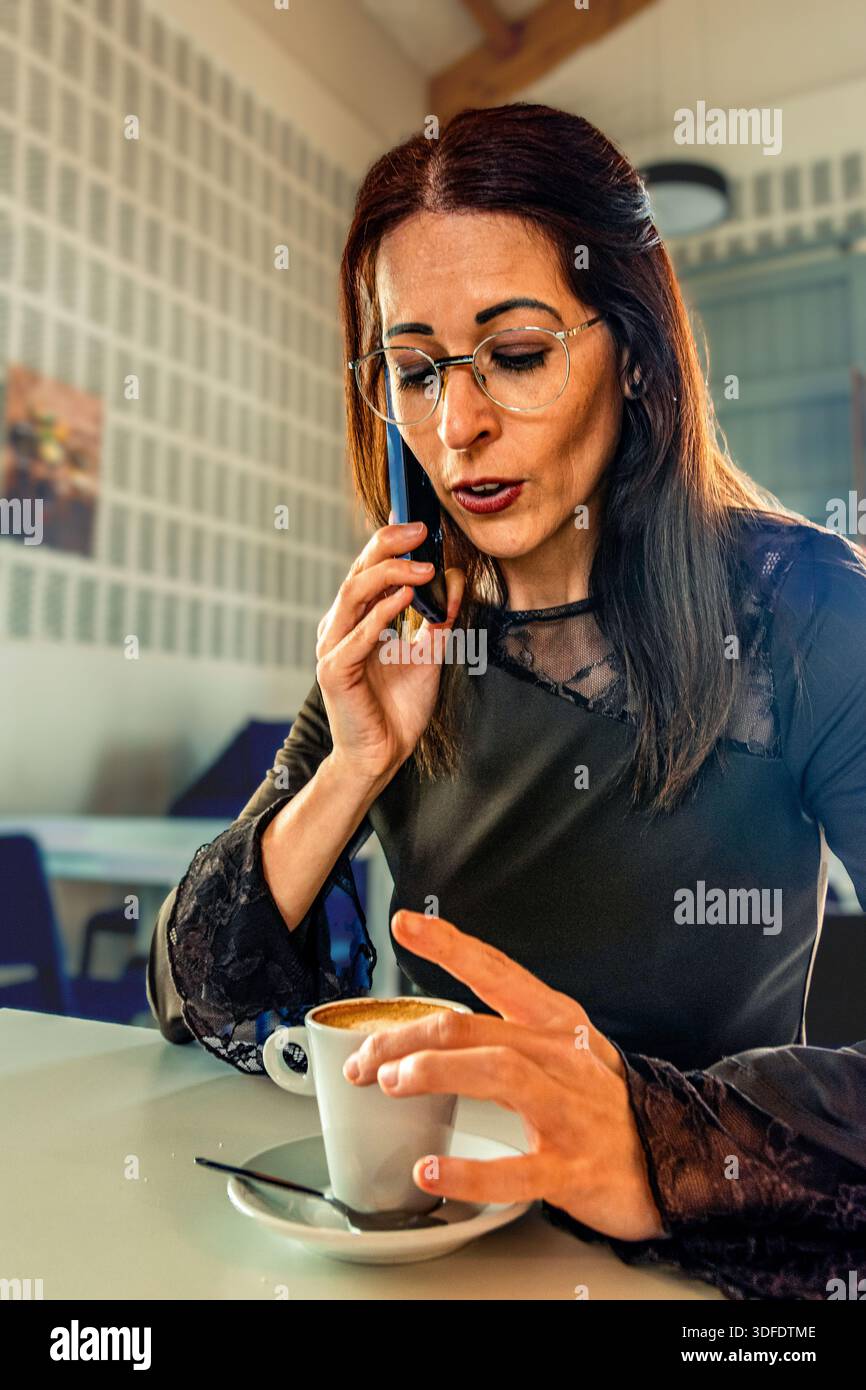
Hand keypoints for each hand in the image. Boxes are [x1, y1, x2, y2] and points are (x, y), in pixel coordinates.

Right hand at [316, 517, 464, 788]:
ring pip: (353, 595)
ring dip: (389, 575)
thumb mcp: (429, 653)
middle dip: (389, 547)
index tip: (421, 526)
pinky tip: (405, 598)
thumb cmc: (398, 707)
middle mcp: (339, 627)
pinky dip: (380, 614)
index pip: (369, 569)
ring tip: (423, 567)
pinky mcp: (334, 672)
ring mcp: (333, 648)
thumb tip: (455, 578)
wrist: (384, 755)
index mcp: (356, 619)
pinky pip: (356, 636)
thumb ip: (440, 618)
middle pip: (358, 573)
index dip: (391, 543)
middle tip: (421, 532)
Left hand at [342, 910, 666, 1241]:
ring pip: (497, 1073)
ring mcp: (569, 1111)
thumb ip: (509, 1033)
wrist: (682, 1161)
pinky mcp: (573, 1169)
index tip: (405, 925)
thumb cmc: (606, 1104)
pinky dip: (468, 1171)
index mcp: (556, 1023)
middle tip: (364, 1059)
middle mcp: (561, 1056)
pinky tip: (430, 1170)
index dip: (447, 945)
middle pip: (473, 1027)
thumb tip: (434, 1031)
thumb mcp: (567, 1049)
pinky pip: (516, 1169)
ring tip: (390, 1083)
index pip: (495, 970)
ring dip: (436, 1072)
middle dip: (407, 1038)